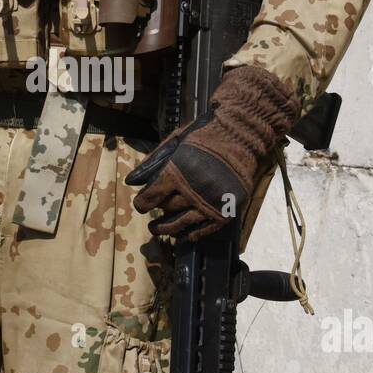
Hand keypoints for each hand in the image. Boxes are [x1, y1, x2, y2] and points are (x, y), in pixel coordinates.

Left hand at [125, 65, 299, 243]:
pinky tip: (184, 235)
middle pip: (167, 209)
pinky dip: (192, 235)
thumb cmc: (204, 137)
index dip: (142, 204)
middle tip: (154, 214)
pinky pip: (204, 230)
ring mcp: (210, 203)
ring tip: (160, 229)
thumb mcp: (174, 142)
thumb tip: (131, 182)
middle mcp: (192, 191)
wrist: (241, 137)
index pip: (151, 197)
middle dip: (157, 212)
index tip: (141, 205)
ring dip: (168, 229)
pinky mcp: (226, 210)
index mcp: (177, 173)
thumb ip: (152, 162)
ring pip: (182, 224)